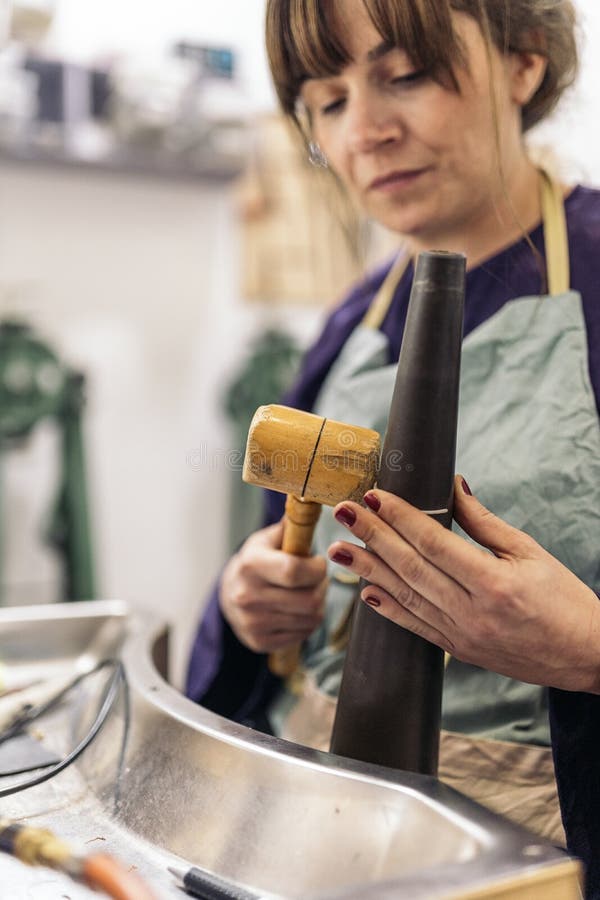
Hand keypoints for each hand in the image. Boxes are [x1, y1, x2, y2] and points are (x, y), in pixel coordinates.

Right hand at [220, 521, 326, 653]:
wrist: (229, 594)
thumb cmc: (257, 561)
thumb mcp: (267, 539)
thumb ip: (291, 526)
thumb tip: (310, 501)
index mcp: (251, 564)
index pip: (294, 571)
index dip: (317, 568)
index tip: (319, 563)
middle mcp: (247, 595)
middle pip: (308, 600)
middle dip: (321, 588)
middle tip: (316, 579)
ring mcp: (252, 622)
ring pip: (310, 618)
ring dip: (317, 604)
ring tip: (307, 592)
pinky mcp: (258, 641)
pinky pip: (303, 634)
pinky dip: (308, 621)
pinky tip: (297, 609)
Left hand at [328, 475, 599, 692]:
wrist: (587, 656)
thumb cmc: (564, 599)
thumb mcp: (530, 552)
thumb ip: (484, 523)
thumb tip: (452, 486)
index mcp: (493, 583)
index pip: (434, 543)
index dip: (400, 517)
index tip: (374, 496)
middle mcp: (472, 612)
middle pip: (410, 567)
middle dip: (372, 536)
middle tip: (343, 512)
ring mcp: (462, 635)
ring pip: (405, 597)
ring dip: (367, 571)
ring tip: (337, 549)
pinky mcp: (458, 651)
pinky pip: (415, 627)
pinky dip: (388, 609)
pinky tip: (365, 591)